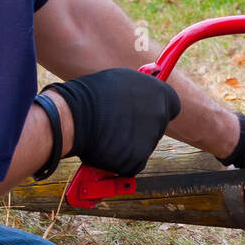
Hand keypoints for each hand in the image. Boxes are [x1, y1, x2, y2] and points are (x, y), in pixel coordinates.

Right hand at [47, 68, 181, 175]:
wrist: (73, 116)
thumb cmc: (90, 95)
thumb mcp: (120, 83)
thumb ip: (137, 93)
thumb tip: (140, 97)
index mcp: (159, 93)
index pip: (171, 105)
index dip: (158, 109)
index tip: (147, 112)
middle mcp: (160, 115)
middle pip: (156, 127)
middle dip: (141, 129)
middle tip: (119, 125)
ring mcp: (151, 138)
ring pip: (142, 145)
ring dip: (128, 144)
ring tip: (105, 133)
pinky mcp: (138, 158)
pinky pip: (131, 162)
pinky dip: (119, 160)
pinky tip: (104, 148)